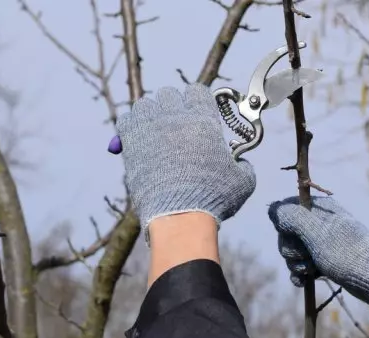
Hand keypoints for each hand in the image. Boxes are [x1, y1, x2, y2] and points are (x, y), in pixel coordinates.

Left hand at [115, 84, 255, 240]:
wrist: (180, 215)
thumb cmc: (213, 198)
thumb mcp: (242, 182)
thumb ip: (243, 166)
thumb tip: (242, 163)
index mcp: (204, 120)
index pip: (197, 91)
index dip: (198, 102)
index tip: (200, 115)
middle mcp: (176, 118)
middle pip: (169, 94)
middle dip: (173, 106)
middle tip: (177, 126)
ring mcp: (150, 128)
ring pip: (145, 104)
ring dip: (151, 114)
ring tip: (156, 132)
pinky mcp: (131, 144)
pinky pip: (125, 121)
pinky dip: (132, 126)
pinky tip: (139, 140)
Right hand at [268, 196, 368, 308]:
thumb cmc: (348, 253)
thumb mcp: (317, 232)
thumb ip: (292, 218)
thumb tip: (273, 208)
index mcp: (320, 209)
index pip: (287, 210)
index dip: (285, 225)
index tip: (296, 235)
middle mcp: (319, 223)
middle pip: (286, 234)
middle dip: (292, 249)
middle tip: (308, 256)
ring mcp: (321, 244)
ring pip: (292, 252)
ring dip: (297, 263)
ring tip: (313, 269)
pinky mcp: (322, 262)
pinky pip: (300, 266)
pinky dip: (300, 275)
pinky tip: (307, 280)